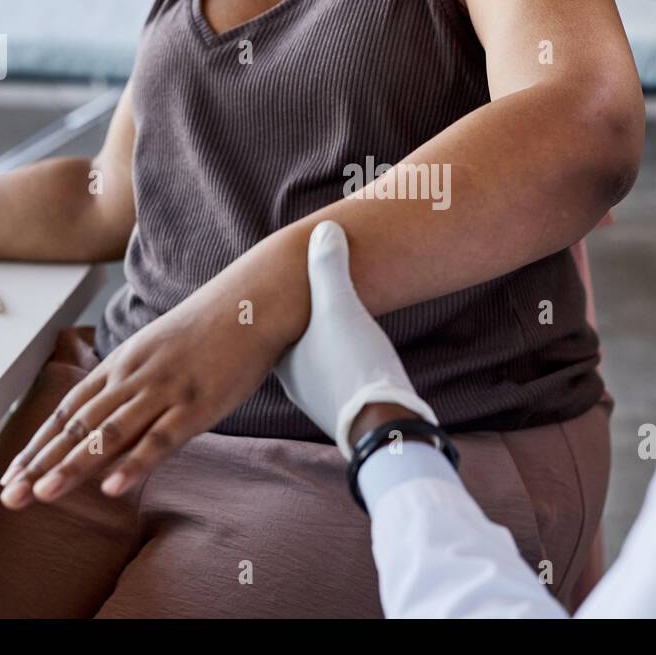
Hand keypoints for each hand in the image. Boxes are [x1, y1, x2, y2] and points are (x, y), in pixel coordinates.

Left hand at [0, 268, 291, 507]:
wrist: (252, 302)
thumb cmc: (207, 329)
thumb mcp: (157, 350)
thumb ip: (131, 384)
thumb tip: (108, 421)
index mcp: (121, 364)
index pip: (68, 410)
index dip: (38, 445)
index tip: (11, 475)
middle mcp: (134, 377)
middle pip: (79, 425)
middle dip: (41, 462)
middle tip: (9, 496)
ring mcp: (165, 390)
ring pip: (111, 433)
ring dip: (74, 465)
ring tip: (42, 494)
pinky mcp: (198, 404)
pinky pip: (162, 438)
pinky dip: (136, 463)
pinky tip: (113, 488)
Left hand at [274, 221, 436, 457]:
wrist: (385, 424)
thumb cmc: (352, 365)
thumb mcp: (339, 307)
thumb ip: (329, 267)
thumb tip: (324, 230)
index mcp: (281, 359)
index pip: (270, 322)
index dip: (277, 299)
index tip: (287, 278)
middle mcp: (296, 383)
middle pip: (295, 340)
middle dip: (304, 318)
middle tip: (321, 292)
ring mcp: (322, 398)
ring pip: (319, 359)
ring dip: (329, 339)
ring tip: (344, 314)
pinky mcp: (350, 408)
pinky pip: (341, 373)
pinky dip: (346, 357)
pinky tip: (361, 346)